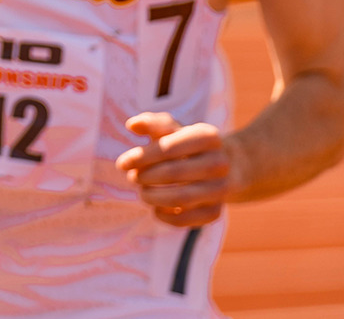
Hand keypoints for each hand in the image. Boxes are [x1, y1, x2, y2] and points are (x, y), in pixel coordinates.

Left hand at [116, 113, 235, 226]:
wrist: (221, 165)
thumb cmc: (187, 143)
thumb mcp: (172, 129)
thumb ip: (152, 123)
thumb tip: (132, 124)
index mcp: (208, 136)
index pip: (169, 148)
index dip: (142, 157)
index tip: (122, 164)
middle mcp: (220, 163)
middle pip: (173, 173)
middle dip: (146, 177)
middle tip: (133, 177)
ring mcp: (221, 189)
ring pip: (181, 198)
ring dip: (153, 197)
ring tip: (143, 192)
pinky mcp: (216, 211)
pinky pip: (188, 220)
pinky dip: (166, 217)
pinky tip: (156, 208)